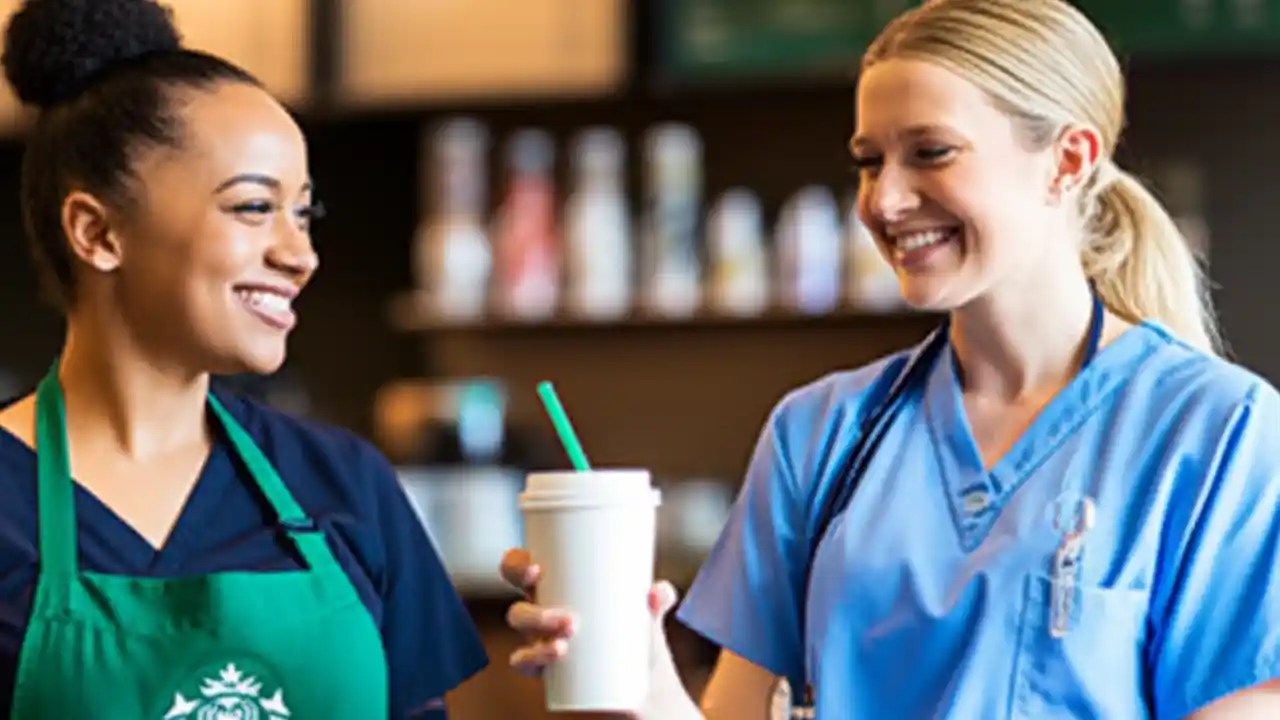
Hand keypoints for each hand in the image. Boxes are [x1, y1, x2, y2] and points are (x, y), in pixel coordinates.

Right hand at [499, 549, 702, 718]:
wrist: (641, 685)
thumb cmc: (635, 637)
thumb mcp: (647, 615)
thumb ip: (658, 600)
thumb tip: (660, 591)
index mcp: (555, 589)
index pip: (521, 570)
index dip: (517, 566)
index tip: (537, 568)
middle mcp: (542, 615)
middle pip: (518, 609)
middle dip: (532, 611)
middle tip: (567, 616)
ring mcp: (541, 644)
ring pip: (522, 635)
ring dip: (539, 631)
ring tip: (569, 636)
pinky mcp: (546, 670)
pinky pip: (525, 664)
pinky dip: (535, 659)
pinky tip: (557, 655)